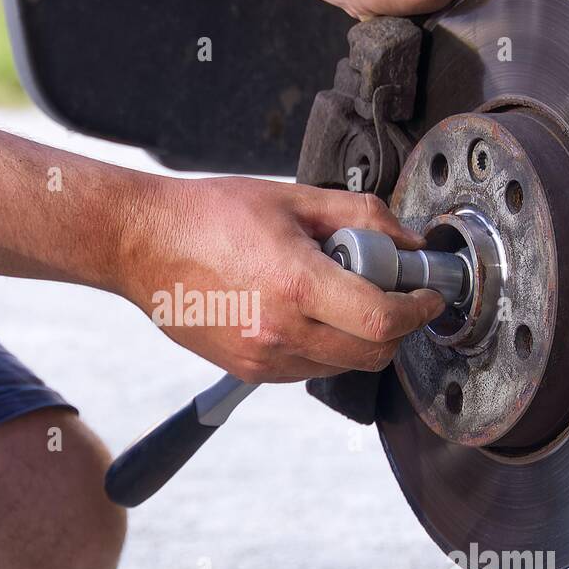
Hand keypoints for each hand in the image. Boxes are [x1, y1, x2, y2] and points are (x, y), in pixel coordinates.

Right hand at [122, 177, 443, 383]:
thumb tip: (407, 239)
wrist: (140, 244)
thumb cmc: (207, 215)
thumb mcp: (291, 198)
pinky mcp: (246, 371)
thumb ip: (359, 216)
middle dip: (397, 329)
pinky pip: (306, 369)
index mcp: (296, 284)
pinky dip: (322, 347)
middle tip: (394, 296)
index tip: (428, 295)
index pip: (383, 321)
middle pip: (372, 354)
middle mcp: (280, 331)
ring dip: (359, 339)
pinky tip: (303, 311)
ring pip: (341, 366)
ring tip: (337, 296)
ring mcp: (261, 357)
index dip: (418, 310)